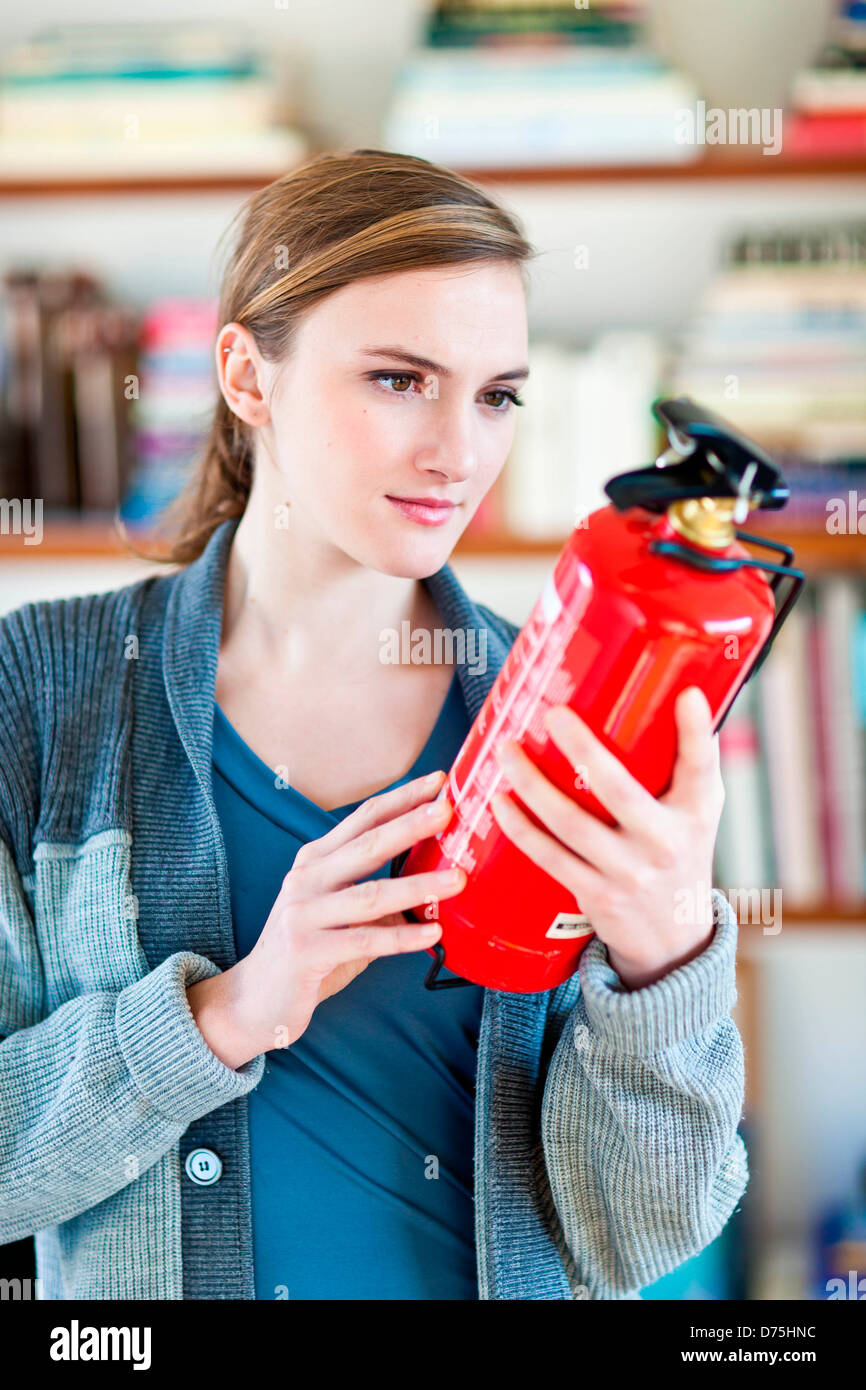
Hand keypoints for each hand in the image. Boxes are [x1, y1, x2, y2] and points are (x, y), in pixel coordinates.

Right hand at [198, 769, 465, 1064]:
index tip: (440, 782)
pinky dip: (402, 937)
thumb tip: (438, 876)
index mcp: (316, 859)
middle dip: (410, 825)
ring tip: (458, 880)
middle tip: (448, 810)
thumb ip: (377, 890)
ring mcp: (302, 913)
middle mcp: (306, 878)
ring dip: (418, 886)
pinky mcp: (304, 950)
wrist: (256, 999)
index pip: (364, 819)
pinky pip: (364, 941)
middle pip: (367, 844)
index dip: (402, 798)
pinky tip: (433, 933)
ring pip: (370, 894)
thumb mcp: (340, 910)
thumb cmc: (310, 950)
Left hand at [490, 687, 723, 990]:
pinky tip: (501, 802)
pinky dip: (522, 830)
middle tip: (553, 715)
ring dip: (534, 786)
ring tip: (508, 751)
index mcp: (696, 812)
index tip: (687, 694)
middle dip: (584, 749)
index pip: (701, 766)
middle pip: (619, 790)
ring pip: (573, 823)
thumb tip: (683, 692)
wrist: (674, 939)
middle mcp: (664, 842)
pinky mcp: (596, 895)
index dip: (696, 730)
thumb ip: (692, 758)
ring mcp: (628, 873)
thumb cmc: (680, 852)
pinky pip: (551, 857)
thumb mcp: (699, 810)